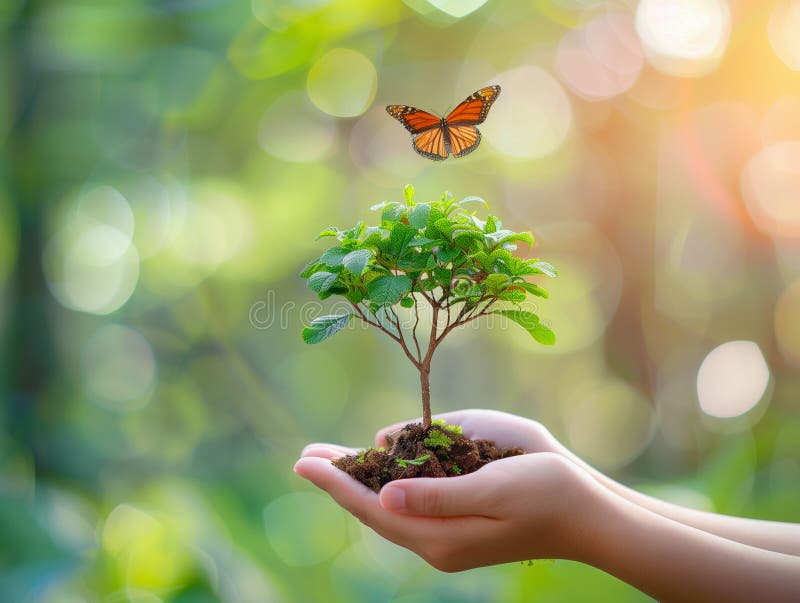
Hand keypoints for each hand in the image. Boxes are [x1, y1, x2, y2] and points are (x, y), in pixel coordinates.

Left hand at [295, 410, 604, 571]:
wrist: (588, 514)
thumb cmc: (547, 492)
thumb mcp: (493, 488)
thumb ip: (439, 495)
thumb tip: (385, 495)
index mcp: (441, 536)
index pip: (373, 508)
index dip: (336, 483)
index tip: (303, 462)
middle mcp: (437, 542)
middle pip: (374, 509)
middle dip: (339, 481)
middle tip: (305, 456)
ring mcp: (447, 538)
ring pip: (390, 509)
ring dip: (359, 482)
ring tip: (331, 460)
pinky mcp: (459, 528)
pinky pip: (411, 506)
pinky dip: (386, 486)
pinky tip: (376, 472)